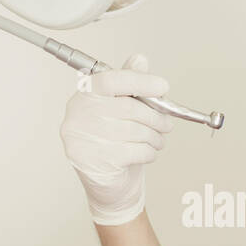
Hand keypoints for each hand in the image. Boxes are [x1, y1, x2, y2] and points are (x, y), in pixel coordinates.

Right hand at [59, 54, 172, 224]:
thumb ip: (128, 84)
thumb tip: (139, 59)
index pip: (110, 80)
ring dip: (155, 136)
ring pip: (134, 130)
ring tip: (159, 139)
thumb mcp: (122, 110)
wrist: (108, 185)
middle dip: (155, 116)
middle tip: (167, 123)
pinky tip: (148, 153)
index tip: (162, 86)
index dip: (140, 81)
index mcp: (83, 97)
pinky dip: (149, 152)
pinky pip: (134, 150)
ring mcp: (83, 140)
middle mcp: (77, 116)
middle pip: (128, 108)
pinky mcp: (94, 162)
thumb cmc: (115, 144)